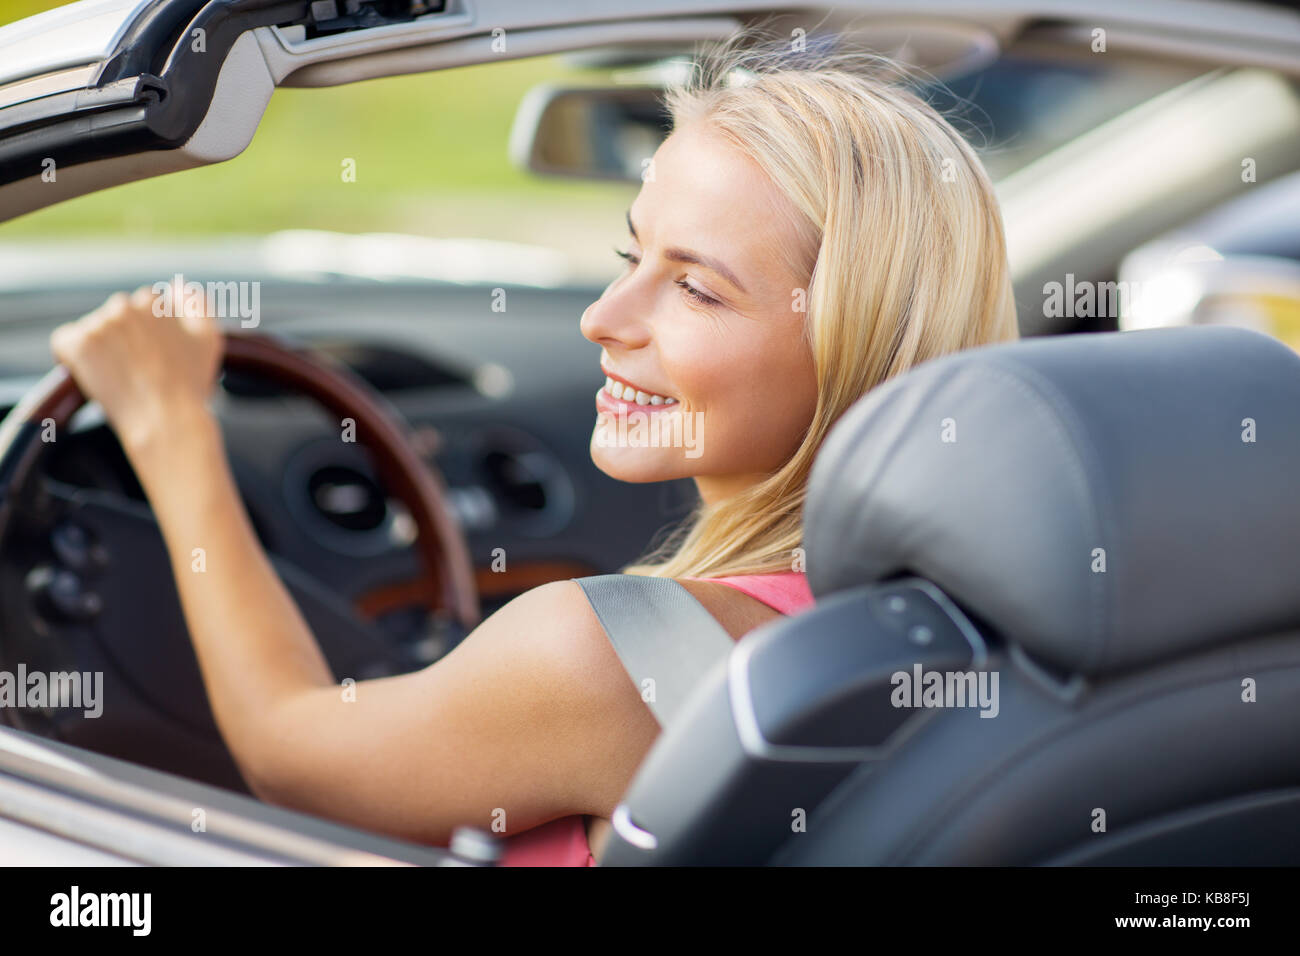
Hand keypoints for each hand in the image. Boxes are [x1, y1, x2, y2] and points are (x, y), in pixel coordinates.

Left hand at [50, 280, 222, 455]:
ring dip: (101, 347)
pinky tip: (91, 374)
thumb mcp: (208, 339)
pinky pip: (64, 342)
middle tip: (136, 368)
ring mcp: (101, 324)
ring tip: (119, 376)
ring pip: (92, 329)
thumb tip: (178, 285)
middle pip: (116, 315)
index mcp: (155, 302)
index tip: (152, 353)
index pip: (143, 304)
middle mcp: (126, 306)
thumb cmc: (189, 386)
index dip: (148, 331)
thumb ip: (197, 304)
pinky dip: (71, 356)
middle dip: (123, 336)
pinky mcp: (78, 344)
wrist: (165, 419)